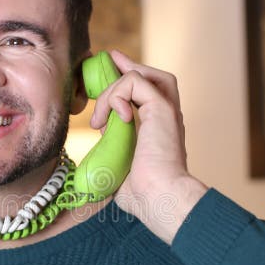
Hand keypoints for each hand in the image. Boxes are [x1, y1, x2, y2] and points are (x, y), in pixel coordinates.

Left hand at [89, 50, 207, 243]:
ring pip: (141, 76)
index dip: (129, 79)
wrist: (160, 198)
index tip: (111, 69)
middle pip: (154, 76)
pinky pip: (134, 82)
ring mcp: (166, 111)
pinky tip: (108, 120)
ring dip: (113, 89)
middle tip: (106, 65)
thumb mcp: (120, 166)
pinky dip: (116, 96)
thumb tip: (101, 134)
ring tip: (99, 119)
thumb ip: (113, 146)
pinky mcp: (161, 109)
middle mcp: (166, 117)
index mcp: (159, 130)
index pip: (149, 94)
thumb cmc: (143, 195)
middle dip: (128, 68)